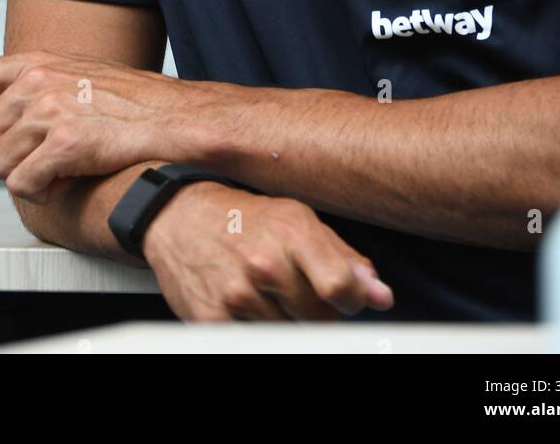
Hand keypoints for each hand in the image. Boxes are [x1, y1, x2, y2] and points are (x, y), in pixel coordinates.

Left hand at [0, 49, 204, 200]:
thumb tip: (3, 108)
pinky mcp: (65, 143)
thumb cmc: (134, 101)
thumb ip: (37, 83)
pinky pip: (22, 185)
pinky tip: (66, 181)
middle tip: (34, 157)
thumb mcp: (78, 72)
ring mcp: (50, 110)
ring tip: (55, 170)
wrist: (175, 118)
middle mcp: (37, 81)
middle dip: (3, 155)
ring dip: (23, 176)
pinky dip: (41, 192)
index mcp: (36, 61)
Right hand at [140, 181, 394, 320]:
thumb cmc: (243, 217)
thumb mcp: (297, 219)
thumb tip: (380, 295)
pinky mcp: (212, 321)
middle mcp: (264, 262)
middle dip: (319, 311)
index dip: (353, 300)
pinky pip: (255, 342)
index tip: (348, 298)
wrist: (178, 217)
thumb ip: (343, 258)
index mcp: (292, 232)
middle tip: (299, 290)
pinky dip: (257, 330)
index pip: (340, 287)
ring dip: (287, 322)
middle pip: (320, 319)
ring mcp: (237, 295)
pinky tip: (249, 306)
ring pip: (290, 335)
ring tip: (269, 293)